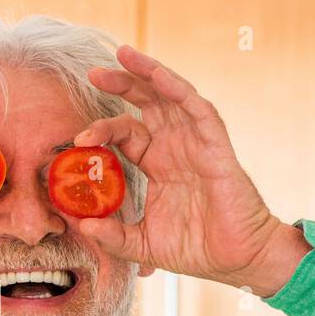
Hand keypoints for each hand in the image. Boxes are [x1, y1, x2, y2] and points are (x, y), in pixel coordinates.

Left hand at [73, 46, 309, 297]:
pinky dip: (177, 89)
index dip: (103, 128)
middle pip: (145, 104)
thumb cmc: (196, 249)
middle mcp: (175, 147)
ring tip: (123, 55)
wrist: (236, 260)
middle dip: (121, 85)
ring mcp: (196, 143)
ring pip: (170, 96)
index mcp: (158, 164)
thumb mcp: (143, 244)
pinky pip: (197, 109)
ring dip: (147, 73)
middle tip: (93, 73)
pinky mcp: (216, 145)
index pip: (126, 134)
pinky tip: (158, 76)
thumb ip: (112, 235)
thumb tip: (80, 225)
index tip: (78, 138)